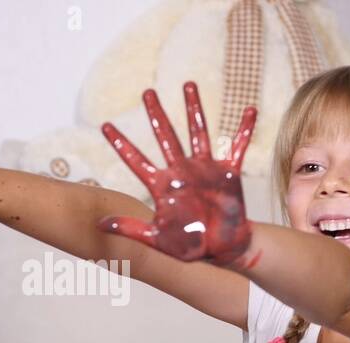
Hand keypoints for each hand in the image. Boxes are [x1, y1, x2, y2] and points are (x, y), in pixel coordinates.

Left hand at [97, 82, 256, 265]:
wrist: (222, 250)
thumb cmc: (190, 246)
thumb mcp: (156, 239)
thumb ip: (129, 228)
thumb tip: (98, 223)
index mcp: (162, 186)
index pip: (136, 161)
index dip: (121, 144)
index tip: (105, 125)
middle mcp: (181, 172)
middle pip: (165, 136)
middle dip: (156, 114)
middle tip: (147, 91)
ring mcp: (205, 169)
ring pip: (198, 132)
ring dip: (194, 109)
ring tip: (188, 84)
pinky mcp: (228, 173)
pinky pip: (237, 146)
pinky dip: (244, 130)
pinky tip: (250, 110)